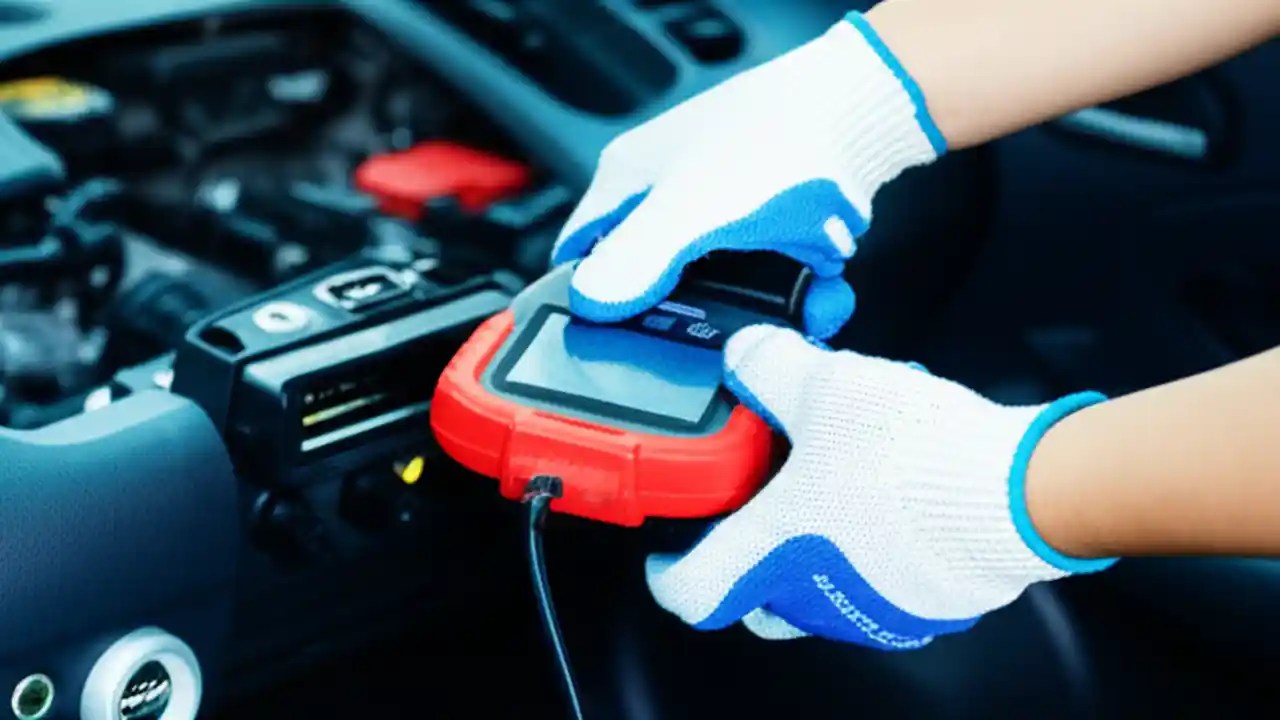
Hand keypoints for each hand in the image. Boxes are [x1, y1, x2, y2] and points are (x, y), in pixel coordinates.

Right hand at [552, 13, 945, 339]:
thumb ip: (635, 259)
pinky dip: (799, 301)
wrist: (863, 113)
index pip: (581, 257)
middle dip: (691, 323)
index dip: (590, 304)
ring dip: (755, 315)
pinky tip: (816, 302)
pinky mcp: (775, 230)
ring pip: (725, 294)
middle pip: (656, 286)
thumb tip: (589, 303)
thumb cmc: (771, 139)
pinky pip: (777, 284)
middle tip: (713, 346)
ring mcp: (726, 216)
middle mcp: (671, 199)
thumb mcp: (688, 209)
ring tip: (780, 323)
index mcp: (629, 183)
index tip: (614, 346)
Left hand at [645, 325, 1116, 647]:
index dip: (669, 573)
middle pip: (754, 595)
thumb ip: (771, 365)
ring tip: (835, 488)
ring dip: (812, 549)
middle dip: (748, 554)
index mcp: (772, 552)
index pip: (691, 590)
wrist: (1019, 492)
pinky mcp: (925, 610)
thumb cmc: (916, 455)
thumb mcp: (826, 384)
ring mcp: (871, 610)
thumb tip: (744, 353)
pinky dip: (866, 554)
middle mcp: (815, 596)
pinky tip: (886, 505)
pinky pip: (873, 588)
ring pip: (816, 593)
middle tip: (760, 507)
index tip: (669, 553)